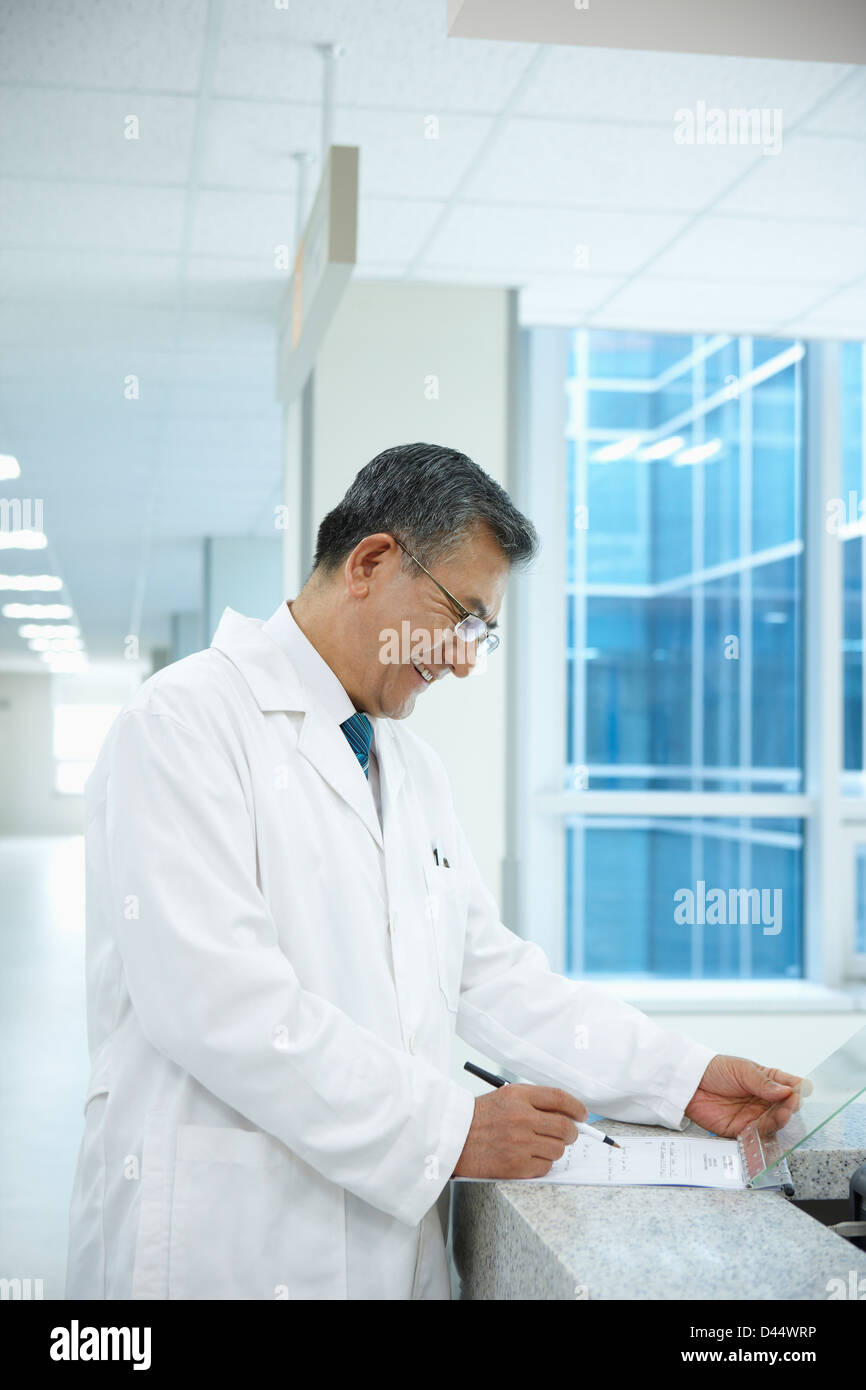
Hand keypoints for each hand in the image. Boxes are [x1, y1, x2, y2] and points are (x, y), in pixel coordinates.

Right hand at [453, 1084, 585, 1179]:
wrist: (452, 1139)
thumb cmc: (479, 1119)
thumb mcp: (504, 1098)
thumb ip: (534, 1102)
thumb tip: (566, 1113)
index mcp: (518, 1096)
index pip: (559, 1098)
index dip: (576, 1107)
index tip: (581, 1114)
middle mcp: (521, 1118)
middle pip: (565, 1127)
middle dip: (572, 1133)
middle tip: (568, 1135)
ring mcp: (519, 1143)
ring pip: (558, 1149)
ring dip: (554, 1149)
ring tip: (539, 1146)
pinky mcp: (517, 1165)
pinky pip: (545, 1167)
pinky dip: (541, 1164)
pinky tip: (528, 1158)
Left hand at [684, 1054, 803, 1137]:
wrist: (689, 1083)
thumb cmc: (715, 1070)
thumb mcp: (741, 1070)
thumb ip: (763, 1082)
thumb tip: (787, 1091)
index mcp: (768, 1081)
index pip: (791, 1087)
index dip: (797, 1091)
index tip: (799, 1092)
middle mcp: (764, 1101)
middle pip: (785, 1109)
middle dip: (789, 1109)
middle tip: (788, 1107)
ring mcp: (754, 1116)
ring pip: (774, 1125)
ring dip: (778, 1123)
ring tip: (778, 1117)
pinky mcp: (741, 1131)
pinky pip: (757, 1138)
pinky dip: (764, 1139)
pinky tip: (767, 1135)